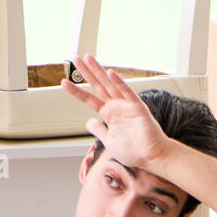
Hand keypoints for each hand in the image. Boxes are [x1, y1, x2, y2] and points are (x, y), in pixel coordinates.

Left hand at [61, 53, 171, 170]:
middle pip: (98, 86)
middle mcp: (117, 107)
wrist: (152, 157)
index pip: (90, 99)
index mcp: (110, 115)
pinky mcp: (138, 108)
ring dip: (99, 71)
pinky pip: (127, 93)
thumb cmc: (134, 151)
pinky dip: (119, 83)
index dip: (77, 91)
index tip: (65, 83)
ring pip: (110, 85)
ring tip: (88, 59)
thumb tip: (89, 122)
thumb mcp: (109, 141)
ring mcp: (127, 105)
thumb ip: (99, 130)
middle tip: (76, 59)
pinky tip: (110, 73)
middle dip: (87, 73)